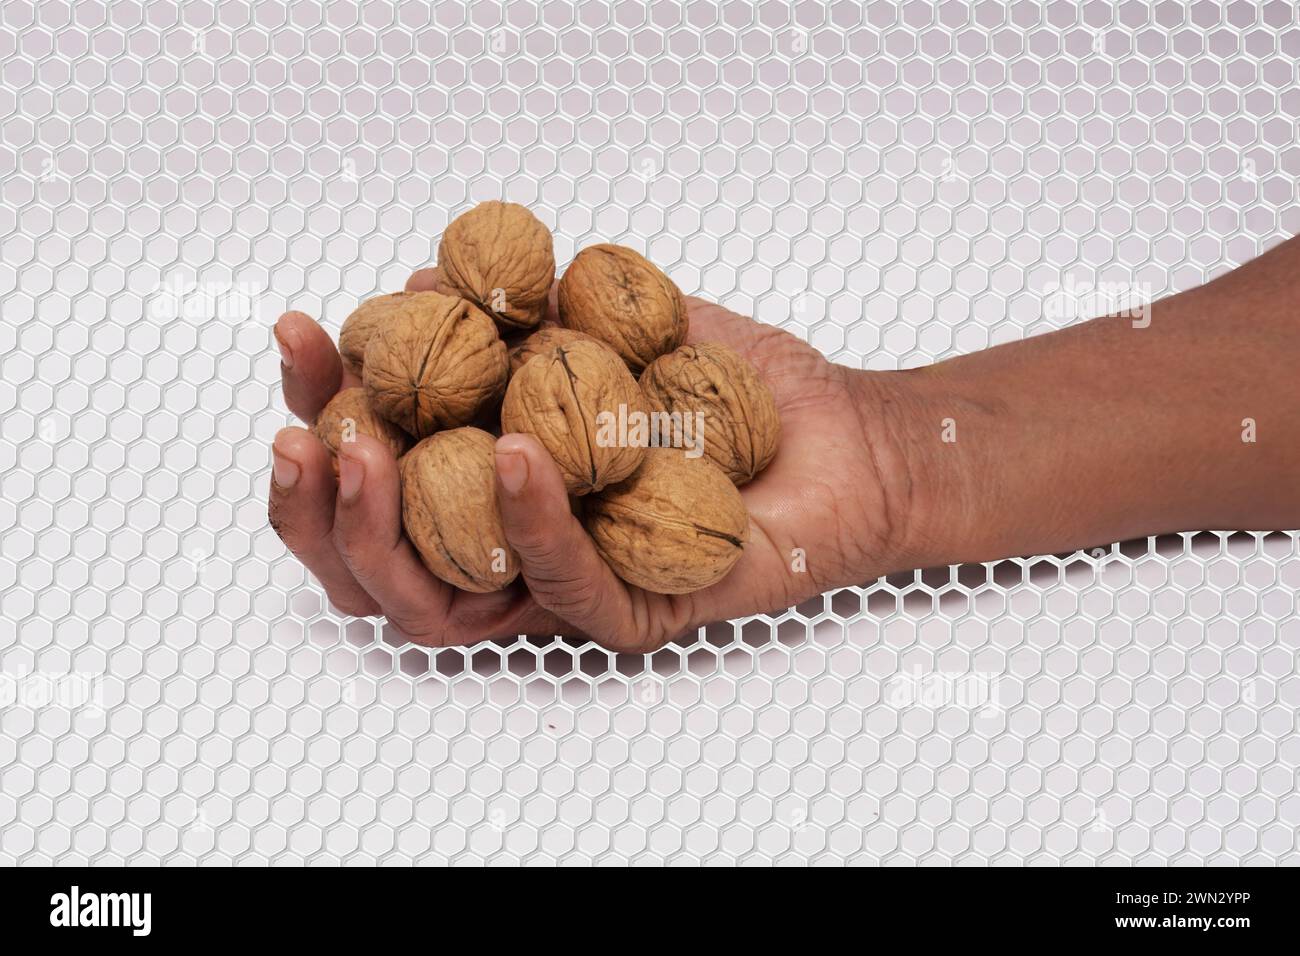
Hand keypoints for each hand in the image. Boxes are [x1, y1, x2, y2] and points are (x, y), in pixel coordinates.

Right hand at [268, 273, 910, 651]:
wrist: (846, 434)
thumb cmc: (736, 389)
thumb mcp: (614, 322)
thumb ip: (521, 310)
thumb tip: (420, 279)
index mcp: (493, 491)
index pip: (377, 477)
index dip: (318, 412)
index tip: (300, 334)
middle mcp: (516, 551)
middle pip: (375, 570)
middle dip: (315, 506)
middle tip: (304, 429)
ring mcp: (571, 590)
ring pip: (441, 609)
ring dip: (386, 532)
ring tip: (363, 450)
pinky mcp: (640, 612)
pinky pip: (566, 587)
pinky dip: (528, 522)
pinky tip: (508, 453)